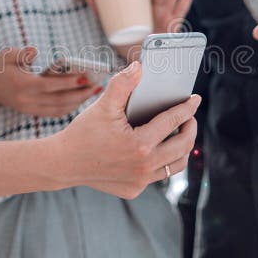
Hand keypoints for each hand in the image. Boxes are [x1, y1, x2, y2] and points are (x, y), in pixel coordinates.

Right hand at [0, 47, 100, 116]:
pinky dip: (69, 107)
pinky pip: (54, 113)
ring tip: (93, 92)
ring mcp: (29, 109)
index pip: (49, 86)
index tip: (85, 78)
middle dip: (80, 94)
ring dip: (78, 102)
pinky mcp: (32, 112)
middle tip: (97, 87)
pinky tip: (80, 99)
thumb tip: (34, 51)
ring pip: (59, 109)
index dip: (68, 83)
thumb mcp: (7, 55)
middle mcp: (27, 100)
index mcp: (22, 85)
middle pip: (58, 100)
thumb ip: (21, 54)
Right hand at [58, 62, 200, 198]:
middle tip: (190, 118)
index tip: (194, 99)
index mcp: (140, 144)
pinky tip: (157, 149)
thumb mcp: (103, 105)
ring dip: (182, 149)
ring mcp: (140, 181)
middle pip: (182, 146)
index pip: (173, 121)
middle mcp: (144, 166)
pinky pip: (156, 176)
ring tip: (181, 134)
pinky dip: (161, 162)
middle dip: (191, 129)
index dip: (187, 108)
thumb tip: (140, 67)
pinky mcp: (133, 190)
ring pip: (175, 165)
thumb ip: (123, 84)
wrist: (62, 163)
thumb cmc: (83, 132)